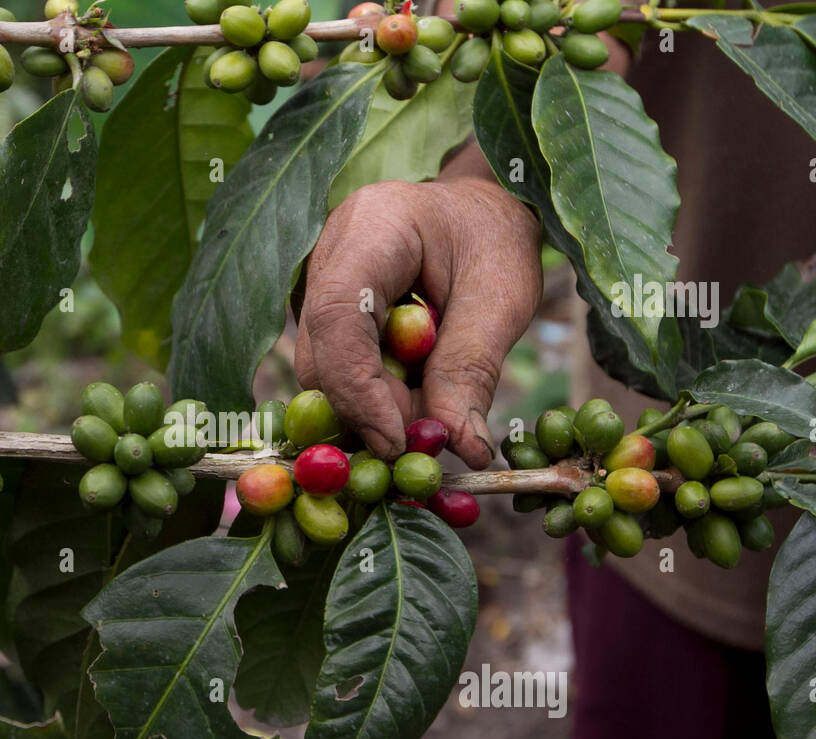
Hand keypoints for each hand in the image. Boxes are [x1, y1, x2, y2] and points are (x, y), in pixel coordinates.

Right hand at [295, 163, 542, 467]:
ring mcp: (313, 286)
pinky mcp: (318, 316)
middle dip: (371, 410)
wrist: (475, 212)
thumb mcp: (502, 298)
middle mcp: (325, 255)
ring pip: (322, 373)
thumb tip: (461, 449)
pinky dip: (374, 396)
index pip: (338, 315)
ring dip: (375, 407)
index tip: (397, 442)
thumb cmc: (493, 240)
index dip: (359, 388)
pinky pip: (334, 372)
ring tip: (432, 404)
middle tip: (429, 436)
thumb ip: (472, 370)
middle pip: (321, 356)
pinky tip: (414, 386)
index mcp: (371, 228)